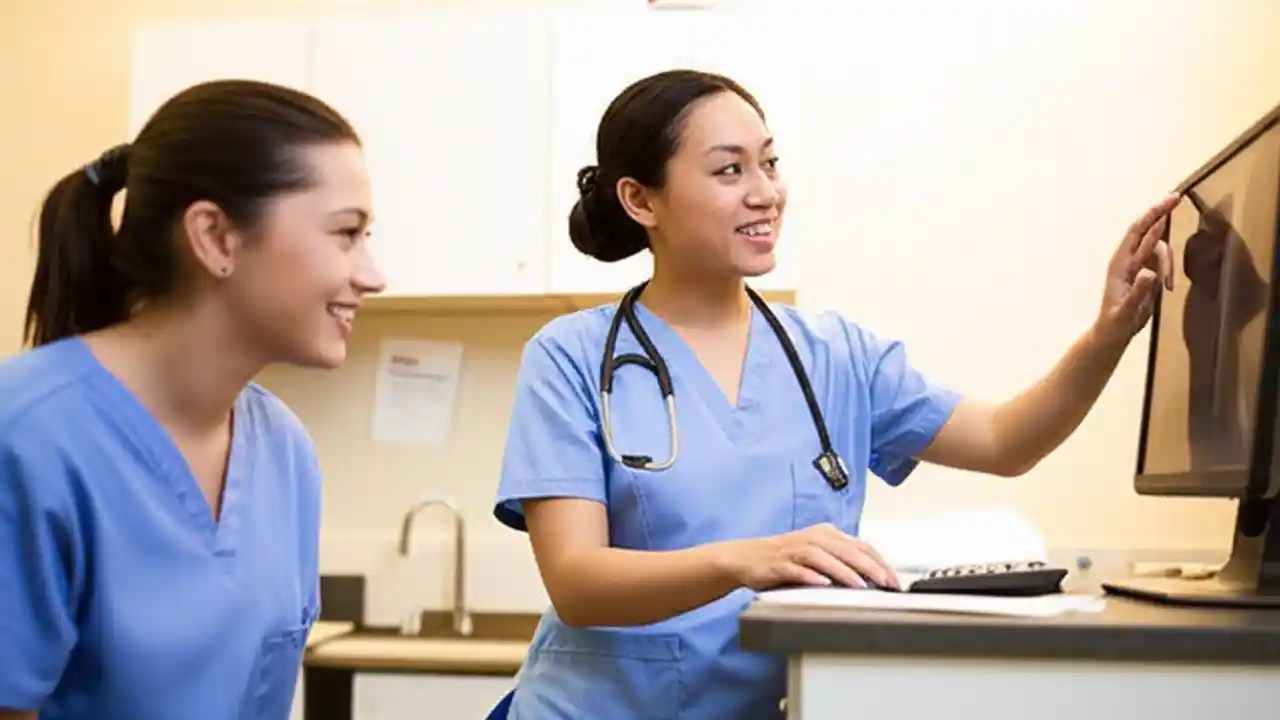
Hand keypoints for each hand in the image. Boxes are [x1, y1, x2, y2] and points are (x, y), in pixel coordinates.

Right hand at [724, 523, 898, 590]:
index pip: (860, 546)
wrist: (745, 558)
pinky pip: (798, 569)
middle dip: (869, 567)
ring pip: (825, 557)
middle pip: (846, 550)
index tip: (894, 581)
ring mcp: (795, 549)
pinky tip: (823, 583)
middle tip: (885, 582)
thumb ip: (842, 562)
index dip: (880, 563)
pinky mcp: (779, 563)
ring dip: (844, 571)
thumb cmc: (784, 559)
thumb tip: (873, 579)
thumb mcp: (818, 556)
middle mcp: (814, 538)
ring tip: (860, 584)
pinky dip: (811, 576)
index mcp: (826, 534)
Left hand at [1095, 193, 1179, 345]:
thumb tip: (1150, 273)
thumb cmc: (1116, 322)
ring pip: (1160, 249)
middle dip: (1161, 214)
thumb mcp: (1126, 310)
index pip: (1137, 232)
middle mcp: (1128, 259)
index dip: (1153, 215)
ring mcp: (1139, 265)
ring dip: (1169, 262)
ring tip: (1168, 285)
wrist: (1115, 332)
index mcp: (1120, 263)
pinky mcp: (1147, 273)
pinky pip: (1163, 262)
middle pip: (1147, 230)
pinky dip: (1169, 270)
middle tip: (1177, 198)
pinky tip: (1168, 287)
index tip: (1170, 200)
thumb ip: (1138, 291)